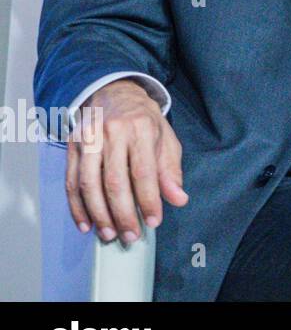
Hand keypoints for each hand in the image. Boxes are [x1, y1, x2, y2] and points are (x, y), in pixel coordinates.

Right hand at [67, 79, 186, 241]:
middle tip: (130, 236)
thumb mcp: (166, 139)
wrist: (115, 93)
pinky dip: (77, 206)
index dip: (149, 200)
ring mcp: (88, 138)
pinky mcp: (72, 145)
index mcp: (141, 129)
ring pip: (89, 183)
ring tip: (109, 234)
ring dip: (98, 214)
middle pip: (114, 181)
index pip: (144, 171)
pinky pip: (71, 181)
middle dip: (123, 214)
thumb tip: (179, 199)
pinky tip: (86, 224)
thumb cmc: (144, 121)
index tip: (153, 222)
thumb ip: (171, 171)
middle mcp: (113, 132)